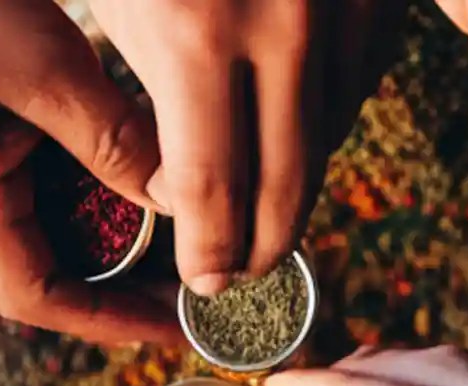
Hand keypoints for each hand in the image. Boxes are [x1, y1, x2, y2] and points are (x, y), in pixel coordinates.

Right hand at [0, 0, 176, 343]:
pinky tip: (133, 165)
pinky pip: (36, 184)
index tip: (179, 328)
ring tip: (183, 229)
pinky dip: (89, 185)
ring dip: (112, 233)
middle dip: (127, 283)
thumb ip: (111, 139)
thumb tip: (178, 198)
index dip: (117, 322)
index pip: (44, 300)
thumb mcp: (38, 69)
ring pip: (49, 228)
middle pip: (53, 273)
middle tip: (199, 276)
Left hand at [89, 0, 467, 295]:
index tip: (202, 276)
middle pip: (287, 184)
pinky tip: (299, 133)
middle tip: (240, 274)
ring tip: (265, 219)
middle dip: (261, 245)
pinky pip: (360, 83)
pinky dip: (327, 120)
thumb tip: (183, 198)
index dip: (209, 250)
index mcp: (193, 34)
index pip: (211, 191)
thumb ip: (134, 106)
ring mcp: (339, 9)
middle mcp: (281, 30)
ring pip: (328, 137)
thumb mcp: (107, 3)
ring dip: (297, 186)